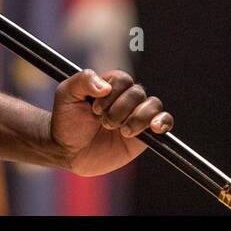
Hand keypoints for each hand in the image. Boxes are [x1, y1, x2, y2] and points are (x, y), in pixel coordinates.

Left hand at [50, 69, 173, 176]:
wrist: (69, 151)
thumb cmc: (67, 121)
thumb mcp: (66, 95)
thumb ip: (82, 81)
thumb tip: (105, 86)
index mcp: (111, 84)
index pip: (123, 79)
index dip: (110, 95)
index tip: (94, 110)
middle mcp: (127, 97)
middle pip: (138, 93)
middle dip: (119, 110)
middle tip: (104, 123)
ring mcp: (137, 115)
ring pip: (153, 105)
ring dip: (138, 118)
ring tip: (123, 132)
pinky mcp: (145, 135)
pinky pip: (165, 121)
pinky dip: (164, 121)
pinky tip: (155, 128)